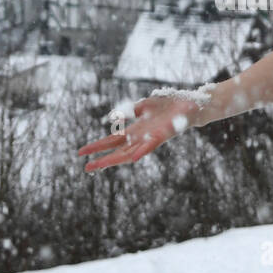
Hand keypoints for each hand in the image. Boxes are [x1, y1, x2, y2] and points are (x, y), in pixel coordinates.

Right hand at [77, 95, 201, 171]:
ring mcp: (150, 138)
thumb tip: (115, 117)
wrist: (191, 105)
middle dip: (102, 159)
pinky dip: (141, 152)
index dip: (97, 146)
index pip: (112, 140)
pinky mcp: (162, 136)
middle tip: (85, 168)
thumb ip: (131, 110)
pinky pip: (150, 146)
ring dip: (115, 160)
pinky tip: (132, 158)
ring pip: (129, 153)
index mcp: (136, 130)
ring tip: (100, 166)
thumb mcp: (145, 105)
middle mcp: (141, 137)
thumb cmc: (169, 105)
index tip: (81, 152)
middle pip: (117, 151)